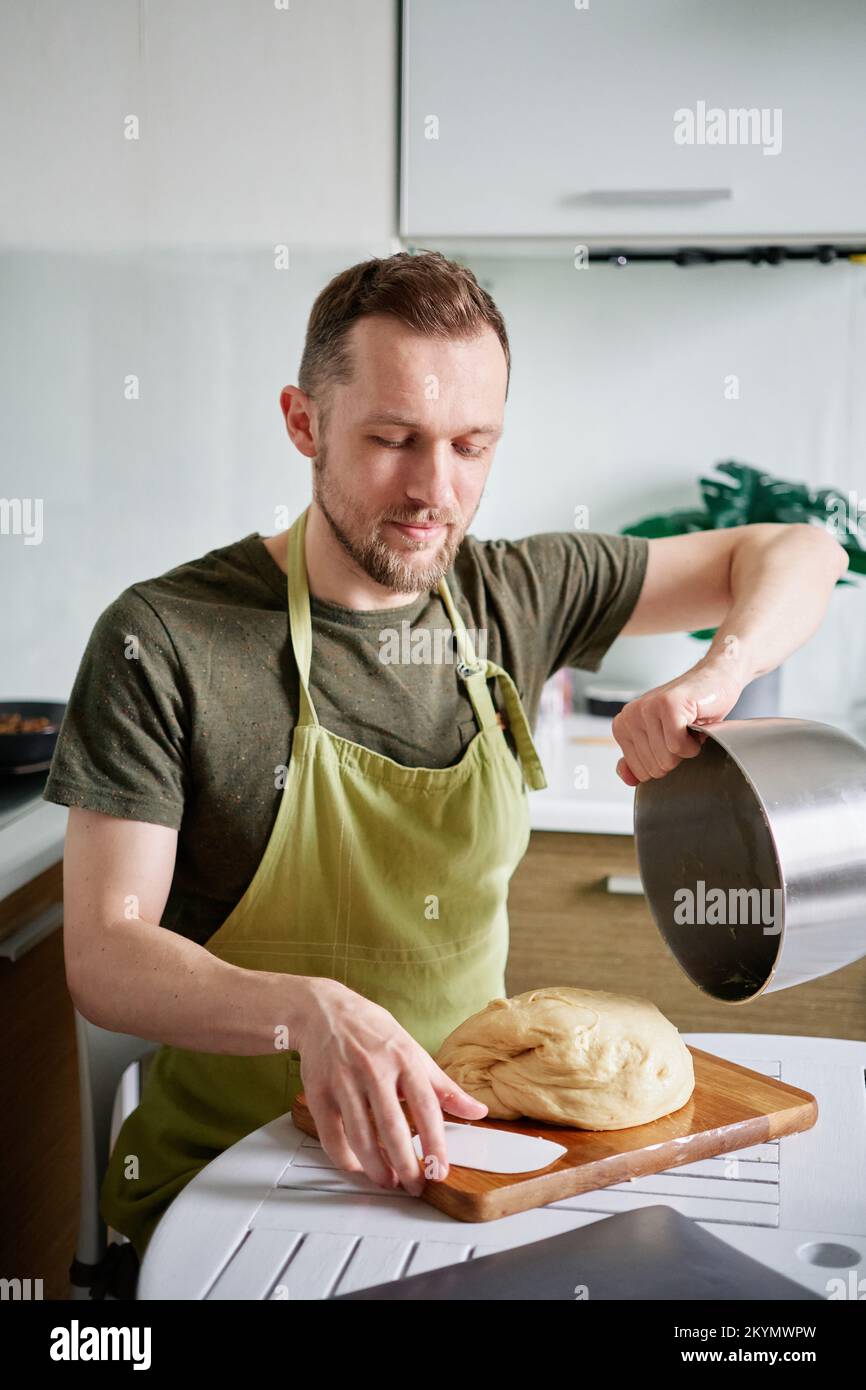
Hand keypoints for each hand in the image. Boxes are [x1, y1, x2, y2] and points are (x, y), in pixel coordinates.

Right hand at [294, 978, 487, 1195]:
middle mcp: (374, 1070)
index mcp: (404, 1060)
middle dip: (405, 1165)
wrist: (326, 1011)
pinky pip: (332, 1135)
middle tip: (414, 1186)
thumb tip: (479, 1111)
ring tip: (388, 1181)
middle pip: (392, 1128)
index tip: (440, 1171)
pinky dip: (345, 1159)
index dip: (434, 1144)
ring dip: (376, 1168)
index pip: (426, 1109)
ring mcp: (344, 1081)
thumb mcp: (414, 1052)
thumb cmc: (375, 1033)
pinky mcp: (319, 1092)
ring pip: (361, 1137)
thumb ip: (445, 1087)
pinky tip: (358, 1166)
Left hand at [611, 656, 746, 784]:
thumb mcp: (661, 738)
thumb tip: (627, 779)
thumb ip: (639, 759)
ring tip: (688, 727)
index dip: (664, 762)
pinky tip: (695, 724)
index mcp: (623, 725)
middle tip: (682, 732)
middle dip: (676, 756)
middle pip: (654, 767)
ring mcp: (648, 708)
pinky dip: (694, 743)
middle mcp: (630, 715)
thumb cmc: (691, 709)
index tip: (671, 740)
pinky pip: (678, 747)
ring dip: (687, 748)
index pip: (640, 771)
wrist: (716, 678)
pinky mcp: (668, 706)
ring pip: (666, 758)